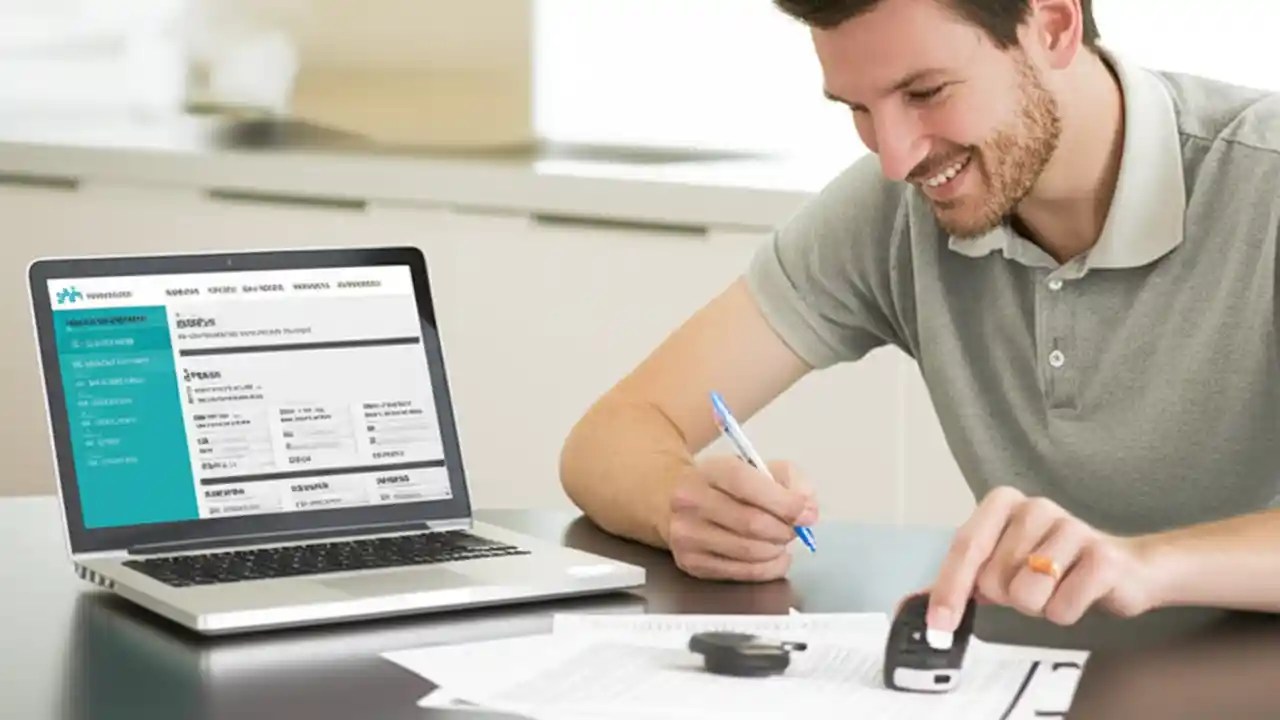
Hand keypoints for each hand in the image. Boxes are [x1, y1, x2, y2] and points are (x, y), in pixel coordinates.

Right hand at [663, 455, 817, 581]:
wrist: (675, 501)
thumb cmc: (726, 485)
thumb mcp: (757, 466)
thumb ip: (790, 480)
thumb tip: (808, 511)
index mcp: (709, 470)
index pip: (747, 484)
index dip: (783, 502)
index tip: (805, 512)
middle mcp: (690, 502)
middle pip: (751, 522)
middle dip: (784, 529)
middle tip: (794, 528)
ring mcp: (688, 535)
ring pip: (749, 551)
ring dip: (777, 549)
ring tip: (781, 540)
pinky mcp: (692, 563)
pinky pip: (742, 573)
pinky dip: (769, 568)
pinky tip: (774, 557)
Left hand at [925, 486, 1156, 630]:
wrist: (1124, 568)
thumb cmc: (1051, 566)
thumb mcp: (1000, 565)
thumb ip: (957, 581)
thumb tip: (910, 605)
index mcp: (1003, 502)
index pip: (965, 547)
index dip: (949, 589)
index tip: (939, 624)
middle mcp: (1035, 507)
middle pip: (994, 579)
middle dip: (1008, 596)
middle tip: (1031, 584)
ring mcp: (1072, 528)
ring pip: (1026, 595)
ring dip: (1037, 606)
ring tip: (1055, 588)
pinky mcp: (1103, 557)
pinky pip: (1062, 607)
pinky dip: (1065, 612)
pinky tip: (1078, 594)